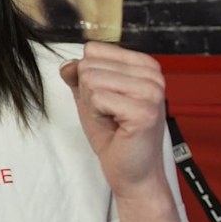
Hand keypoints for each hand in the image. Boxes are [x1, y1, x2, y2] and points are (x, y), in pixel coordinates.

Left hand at [60, 41, 167, 198]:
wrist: (131, 171)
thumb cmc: (114, 134)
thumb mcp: (90, 97)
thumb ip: (77, 76)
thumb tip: (67, 64)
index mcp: (144, 65)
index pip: (93, 50)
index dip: (88, 77)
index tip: (107, 99)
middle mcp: (153, 75)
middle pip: (89, 65)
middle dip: (89, 93)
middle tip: (109, 113)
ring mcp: (151, 92)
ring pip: (91, 80)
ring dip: (93, 105)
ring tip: (112, 119)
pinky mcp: (144, 111)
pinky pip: (97, 98)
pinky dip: (97, 115)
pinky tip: (116, 126)